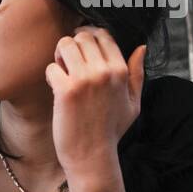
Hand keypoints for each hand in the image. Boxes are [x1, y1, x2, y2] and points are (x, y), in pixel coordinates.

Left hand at [45, 26, 144, 178]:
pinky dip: (51, 75)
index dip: (89, 37)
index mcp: (121, 71)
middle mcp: (104, 71)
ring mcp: (85, 80)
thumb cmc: (111, 130)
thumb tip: (141, 47)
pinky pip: (51, 67)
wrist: (93, 156)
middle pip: (82, 36)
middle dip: (73, 45)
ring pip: (65, 44)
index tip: (81, 49)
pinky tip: (56, 88)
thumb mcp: (133, 102)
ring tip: (63, 71)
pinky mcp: (66, 90)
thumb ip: (137, 73)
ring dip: (60, 55)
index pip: (103, 35)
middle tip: (69, 62)